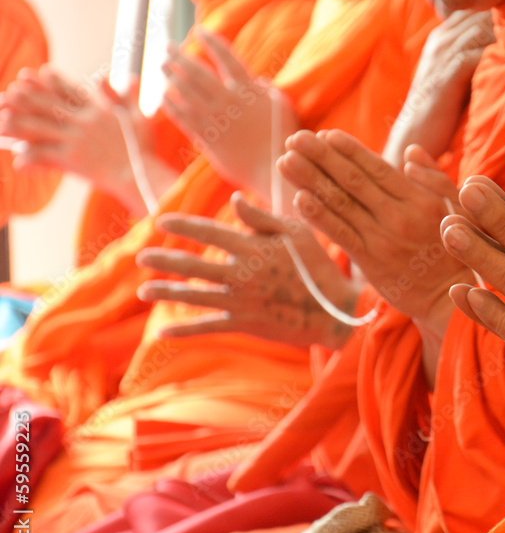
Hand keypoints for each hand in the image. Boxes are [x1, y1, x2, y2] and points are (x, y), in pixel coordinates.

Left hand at [0, 67, 159, 213]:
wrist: (142, 175)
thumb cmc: (143, 149)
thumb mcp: (140, 117)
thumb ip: (130, 96)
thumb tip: (130, 77)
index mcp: (97, 111)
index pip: (69, 90)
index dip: (49, 81)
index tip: (34, 74)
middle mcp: (82, 122)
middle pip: (46, 105)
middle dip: (24, 98)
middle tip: (7, 93)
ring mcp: (75, 140)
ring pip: (38, 128)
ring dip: (17, 125)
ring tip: (1, 124)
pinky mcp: (72, 159)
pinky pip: (44, 156)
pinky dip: (29, 158)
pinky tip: (18, 162)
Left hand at [136, 192, 358, 349]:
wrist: (334, 311)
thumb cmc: (320, 268)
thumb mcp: (298, 233)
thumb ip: (263, 217)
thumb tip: (234, 199)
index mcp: (253, 248)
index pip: (208, 231)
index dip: (183, 225)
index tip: (161, 221)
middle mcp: (241, 274)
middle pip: (193, 264)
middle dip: (164, 259)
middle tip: (141, 257)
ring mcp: (241, 301)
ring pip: (193, 296)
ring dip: (165, 293)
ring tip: (143, 291)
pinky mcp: (245, 324)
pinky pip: (208, 328)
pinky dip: (183, 332)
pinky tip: (161, 333)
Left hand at [162, 30, 296, 200]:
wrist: (271, 171)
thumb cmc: (282, 139)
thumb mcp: (282, 107)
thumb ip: (269, 91)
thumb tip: (259, 80)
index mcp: (248, 90)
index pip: (226, 57)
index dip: (211, 41)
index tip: (200, 32)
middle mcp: (228, 101)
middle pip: (197, 72)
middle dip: (180, 57)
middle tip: (168, 47)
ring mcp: (215, 120)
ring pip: (185, 92)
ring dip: (172, 77)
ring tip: (163, 67)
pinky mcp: (206, 138)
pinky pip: (183, 118)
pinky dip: (172, 105)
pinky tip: (165, 97)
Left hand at [280, 129, 472, 334]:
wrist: (447, 298)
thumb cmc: (453, 250)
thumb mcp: (456, 208)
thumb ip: (434, 178)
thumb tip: (410, 152)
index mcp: (418, 200)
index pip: (377, 168)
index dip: (349, 150)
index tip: (326, 134)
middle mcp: (397, 216)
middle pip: (352, 181)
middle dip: (321, 157)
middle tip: (295, 139)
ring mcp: (381, 239)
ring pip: (340, 204)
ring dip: (310, 180)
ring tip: (286, 162)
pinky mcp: (369, 261)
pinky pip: (340, 234)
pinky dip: (319, 216)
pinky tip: (300, 198)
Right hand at [382, 10, 493, 166]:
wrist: (414, 139)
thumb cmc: (440, 113)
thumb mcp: (458, 79)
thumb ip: (477, 61)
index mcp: (442, 37)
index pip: (475, 9)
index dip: (502, 11)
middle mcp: (440, 40)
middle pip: (479, 12)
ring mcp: (441, 56)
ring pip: (479, 29)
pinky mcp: (445, 76)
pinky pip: (475, 55)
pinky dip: (497, 56)